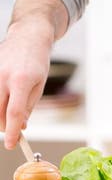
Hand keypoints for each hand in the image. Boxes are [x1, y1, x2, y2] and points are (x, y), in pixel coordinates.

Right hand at [0, 17, 53, 148]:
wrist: (28, 36)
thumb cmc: (37, 60)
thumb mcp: (39, 84)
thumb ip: (28, 106)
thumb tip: (20, 127)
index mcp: (21, 81)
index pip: (14, 113)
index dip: (12, 132)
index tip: (12, 144)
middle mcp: (3, 77)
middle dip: (5, 126)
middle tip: (13, 128)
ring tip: (10, 109)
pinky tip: (4, 97)